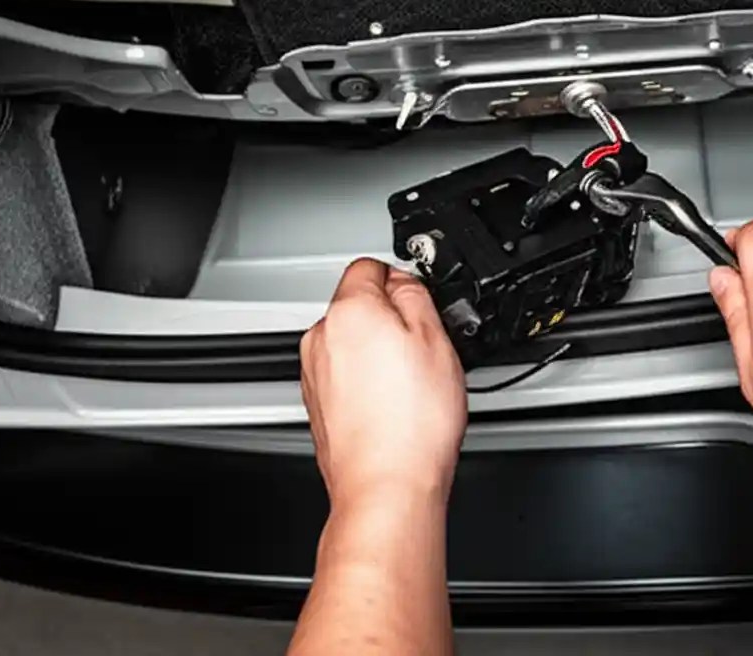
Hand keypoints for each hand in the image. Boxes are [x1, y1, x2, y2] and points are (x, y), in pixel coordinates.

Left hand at [300, 259, 466, 505]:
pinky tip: (396, 405)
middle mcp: (322, 338)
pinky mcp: (319, 404)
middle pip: (359, 306)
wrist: (387, 485)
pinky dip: (369, 383)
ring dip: (380, 354)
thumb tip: (405, 282)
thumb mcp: (436, 339)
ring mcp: (316, 373)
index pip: (370, 266)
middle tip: (425, 350)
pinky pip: (347, 376)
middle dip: (391, 320)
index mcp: (350, 312)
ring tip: (412, 385)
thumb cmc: (412, 423)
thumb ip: (416, 294)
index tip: (421, 302)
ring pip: (353, 343)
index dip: (402, 281)